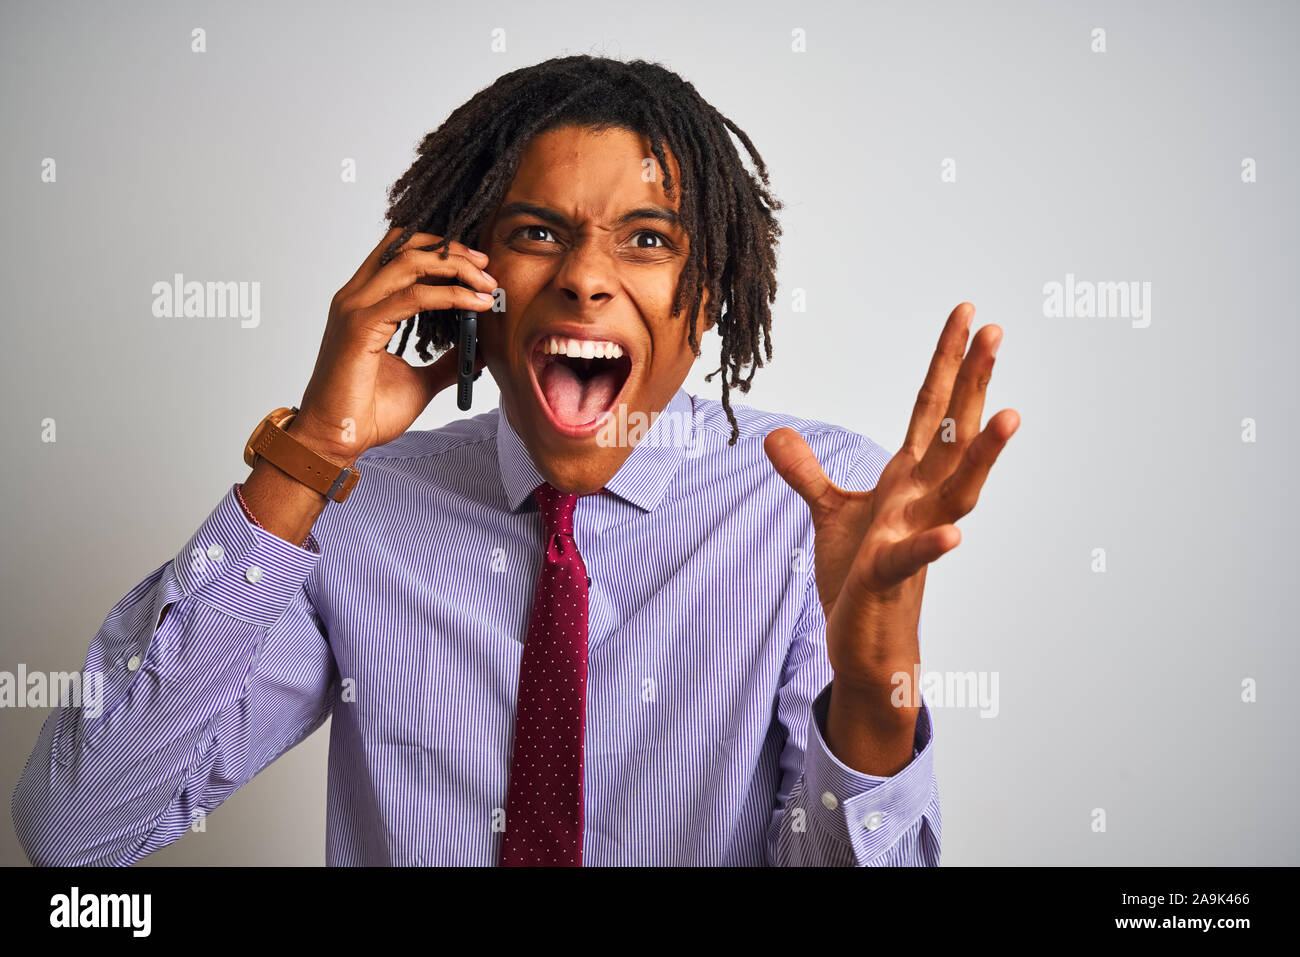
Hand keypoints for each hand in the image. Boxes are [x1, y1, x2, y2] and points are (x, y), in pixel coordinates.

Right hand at [290, 227, 497, 464]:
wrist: (335, 440)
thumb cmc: (366, 412)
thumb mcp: (419, 381)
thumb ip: (444, 362)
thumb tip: (475, 351)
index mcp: (364, 303)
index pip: (400, 252)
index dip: (441, 249)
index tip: (478, 266)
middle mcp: (356, 298)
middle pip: (406, 246)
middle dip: (453, 251)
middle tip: (487, 268)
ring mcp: (355, 309)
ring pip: (410, 262)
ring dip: (456, 268)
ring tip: (486, 285)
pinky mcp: (361, 327)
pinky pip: (413, 297)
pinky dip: (449, 295)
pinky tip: (474, 304)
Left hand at [764, 302, 1018, 689]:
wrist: (867, 642)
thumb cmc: (859, 577)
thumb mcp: (829, 513)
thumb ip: (807, 472)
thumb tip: (775, 436)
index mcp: (908, 478)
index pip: (931, 408)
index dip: (948, 361)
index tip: (969, 314)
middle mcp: (920, 500)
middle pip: (952, 433)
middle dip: (974, 383)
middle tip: (998, 331)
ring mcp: (912, 536)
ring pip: (955, 489)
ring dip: (982, 457)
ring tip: (1010, 415)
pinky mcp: (889, 576)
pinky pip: (915, 557)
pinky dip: (933, 545)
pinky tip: (954, 532)